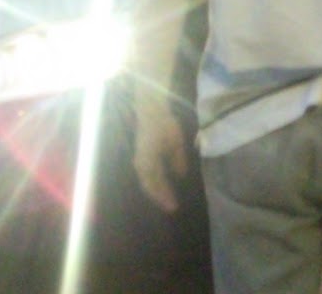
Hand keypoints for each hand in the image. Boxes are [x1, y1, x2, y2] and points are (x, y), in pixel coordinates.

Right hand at [133, 98, 188, 213]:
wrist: (151, 113)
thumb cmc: (165, 126)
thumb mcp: (176, 142)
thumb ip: (178, 159)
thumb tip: (181, 175)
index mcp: (149, 162)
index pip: (157, 184)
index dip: (165, 196)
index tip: (174, 206)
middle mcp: (141, 165)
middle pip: (150, 186)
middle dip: (160, 198)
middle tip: (172, 208)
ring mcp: (140, 162)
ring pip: (147, 183)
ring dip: (156, 192)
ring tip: (167, 201)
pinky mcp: (141, 159)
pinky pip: (147, 176)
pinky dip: (154, 184)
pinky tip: (162, 187)